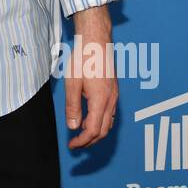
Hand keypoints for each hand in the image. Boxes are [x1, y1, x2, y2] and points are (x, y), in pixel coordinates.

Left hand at [63, 5, 117, 149]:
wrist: (97, 41)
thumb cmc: (84, 59)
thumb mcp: (72, 83)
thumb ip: (73, 107)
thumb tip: (73, 127)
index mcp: (100, 100)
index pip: (93, 131)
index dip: (82, 141)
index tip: (72, 145)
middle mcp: (111, 101)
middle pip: (104, 131)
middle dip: (90, 141)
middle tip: (76, 144)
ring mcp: (115, 96)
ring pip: (109, 123)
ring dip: (96, 133)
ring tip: (81, 134)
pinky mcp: (114, 91)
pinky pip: (111, 114)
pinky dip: (101, 123)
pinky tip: (90, 119)